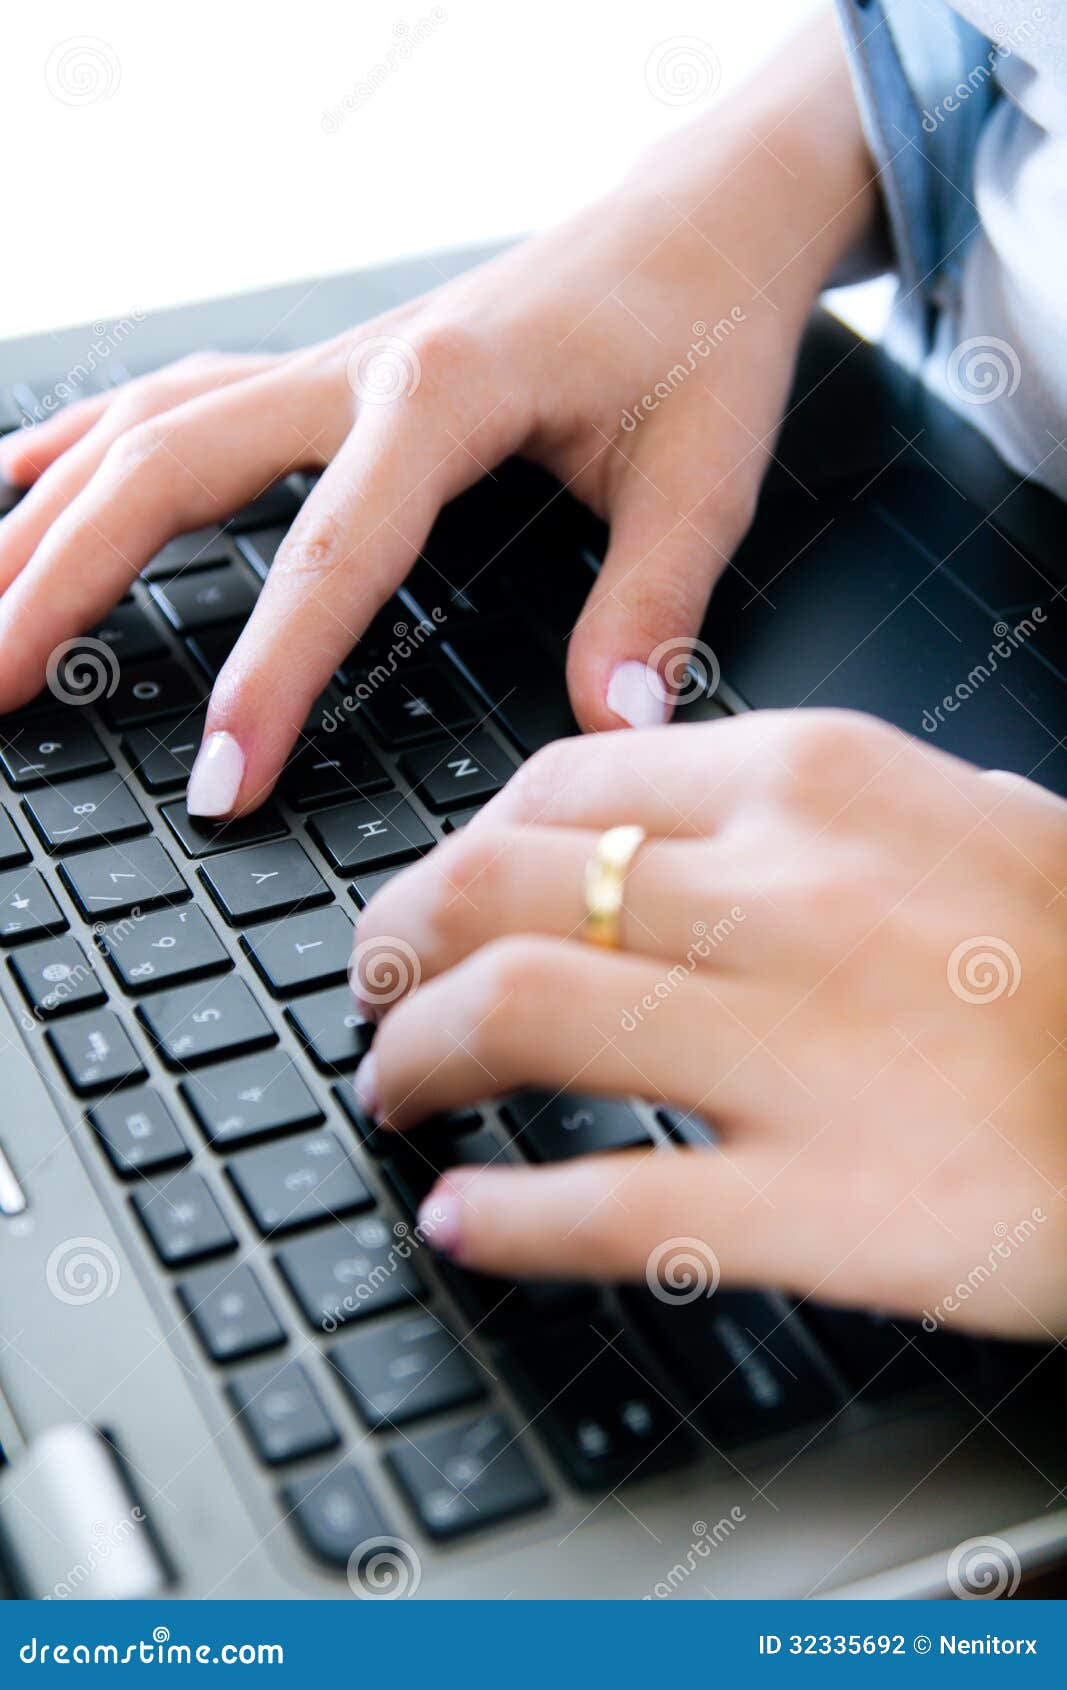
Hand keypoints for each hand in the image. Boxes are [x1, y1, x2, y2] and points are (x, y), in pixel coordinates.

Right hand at [0, 11, 874, 814]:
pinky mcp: (327, 369)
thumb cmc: (702, 329)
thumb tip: (609, 725)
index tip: (222, 781)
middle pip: (168, 468)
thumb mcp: (704, 472)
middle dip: (68, 585)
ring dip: (47, 518)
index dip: (269, 674)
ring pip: (145, 430)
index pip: (331, 552)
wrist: (702, 216)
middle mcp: (359, 364)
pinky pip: (177, 397)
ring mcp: (329, 361)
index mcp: (446, 389)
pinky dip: (86, 439)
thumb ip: (651, 601)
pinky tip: (17, 475)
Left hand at [352, 712, 1066, 1340]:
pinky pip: (606, 1203)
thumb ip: (800, 812)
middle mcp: (789, 895)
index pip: (563, 785)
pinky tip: (465, 1218)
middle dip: (398, 938)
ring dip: (417, 1056)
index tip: (443, 893)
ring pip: (517, 1013)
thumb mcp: (957, 817)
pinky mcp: (820, 1203)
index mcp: (820, 786)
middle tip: (376, 984)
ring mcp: (798, 1046)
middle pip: (502, 883)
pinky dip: (505, 1215)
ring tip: (398, 1087)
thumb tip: (660, 817)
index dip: (465, 846)